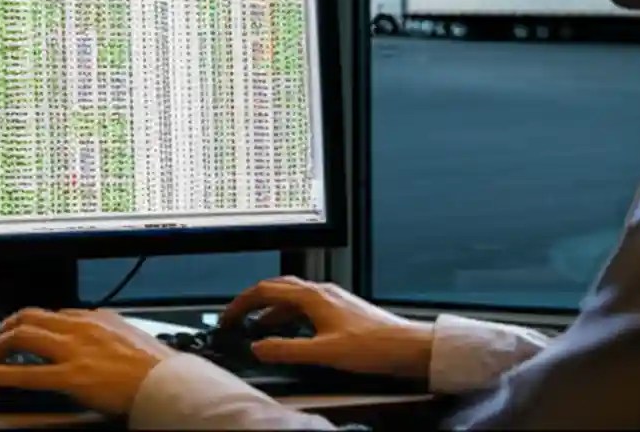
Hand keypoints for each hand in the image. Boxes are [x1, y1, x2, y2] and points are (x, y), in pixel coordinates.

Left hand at [0, 307, 176, 415]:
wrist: (170, 383)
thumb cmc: (158, 368)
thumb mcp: (132, 339)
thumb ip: (110, 335)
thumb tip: (102, 341)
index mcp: (96, 318)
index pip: (54, 314)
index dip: (34, 324)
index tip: (25, 332)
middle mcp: (80, 327)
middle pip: (31, 316)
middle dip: (7, 326)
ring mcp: (73, 350)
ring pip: (22, 336)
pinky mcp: (70, 376)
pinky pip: (24, 372)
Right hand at [222, 276, 434, 379]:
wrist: (409, 347)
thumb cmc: (373, 346)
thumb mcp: (322, 352)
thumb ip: (286, 350)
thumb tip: (259, 347)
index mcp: (312, 297)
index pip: (265, 291)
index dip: (242, 302)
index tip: (229, 315)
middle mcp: (321, 292)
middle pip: (277, 288)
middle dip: (254, 301)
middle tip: (239, 316)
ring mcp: (332, 299)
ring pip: (292, 298)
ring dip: (272, 310)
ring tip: (261, 327)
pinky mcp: (341, 310)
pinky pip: (306, 306)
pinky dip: (290, 316)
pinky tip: (293, 332)